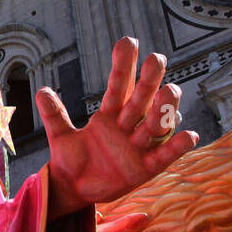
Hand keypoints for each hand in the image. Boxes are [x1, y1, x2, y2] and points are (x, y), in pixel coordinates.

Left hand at [36, 37, 198, 219]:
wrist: (74, 190)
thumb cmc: (71, 160)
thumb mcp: (61, 136)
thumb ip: (55, 115)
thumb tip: (41, 90)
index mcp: (108, 115)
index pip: (118, 86)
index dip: (123, 65)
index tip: (128, 41)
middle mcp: (127, 126)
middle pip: (141, 99)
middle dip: (149, 80)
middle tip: (157, 58)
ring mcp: (138, 146)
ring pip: (155, 123)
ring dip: (164, 108)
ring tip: (172, 90)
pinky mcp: (145, 168)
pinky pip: (164, 156)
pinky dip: (177, 147)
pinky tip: (190, 135)